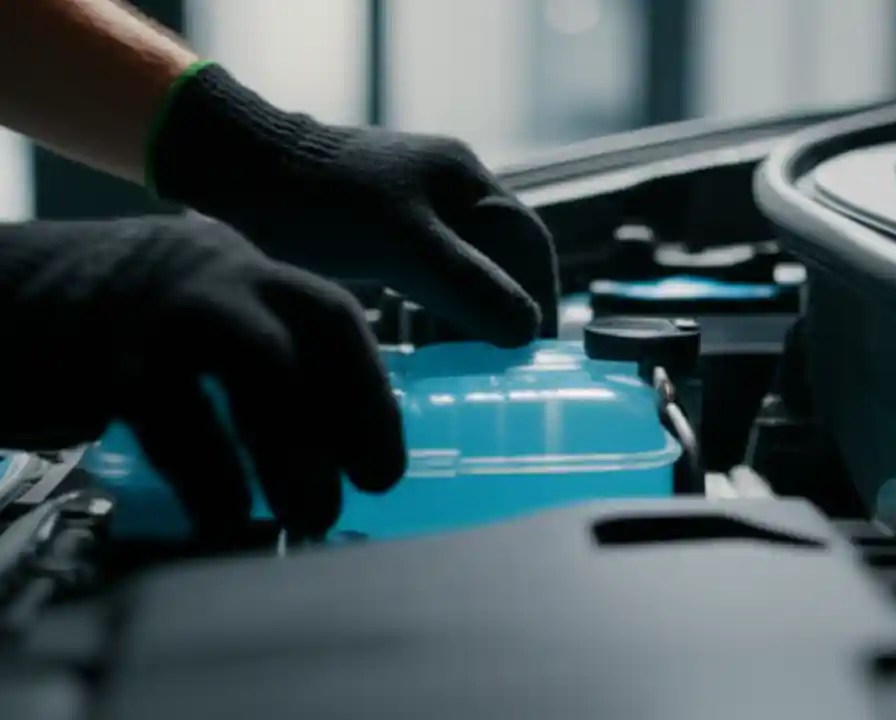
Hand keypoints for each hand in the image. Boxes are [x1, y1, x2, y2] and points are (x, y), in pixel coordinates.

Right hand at [0, 215, 405, 538]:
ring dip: (293, 448)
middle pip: (308, 332)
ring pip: (259, 365)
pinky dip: (208, 474)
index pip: (333, 318)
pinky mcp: (102, 355)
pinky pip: (174, 416)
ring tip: (308, 516)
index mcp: (243, 270)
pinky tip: (222, 517)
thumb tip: (329, 449)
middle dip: (347, 417)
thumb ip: (258, 363)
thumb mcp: (196, 322)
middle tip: (356, 497)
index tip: (382, 470)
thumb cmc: (112, 330)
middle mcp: (213, 276)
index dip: (369, 396)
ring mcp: (159, 308)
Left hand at [150, 64, 558, 346]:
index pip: (527, 243)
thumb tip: (526, 330)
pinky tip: (415, 340)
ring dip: (464, 315)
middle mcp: (445, 188)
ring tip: (457, 360)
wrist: (231, 170)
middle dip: (501, 311)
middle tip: (496, 364)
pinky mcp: (375, 228)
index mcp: (463, 179)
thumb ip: (467, 284)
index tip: (532, 349)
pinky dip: (428, 310)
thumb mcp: (401, 245)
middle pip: (497, 258)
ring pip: (459, 270)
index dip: (539, 297)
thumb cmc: (317, 202)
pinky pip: (422, 276)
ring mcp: (409, 206)